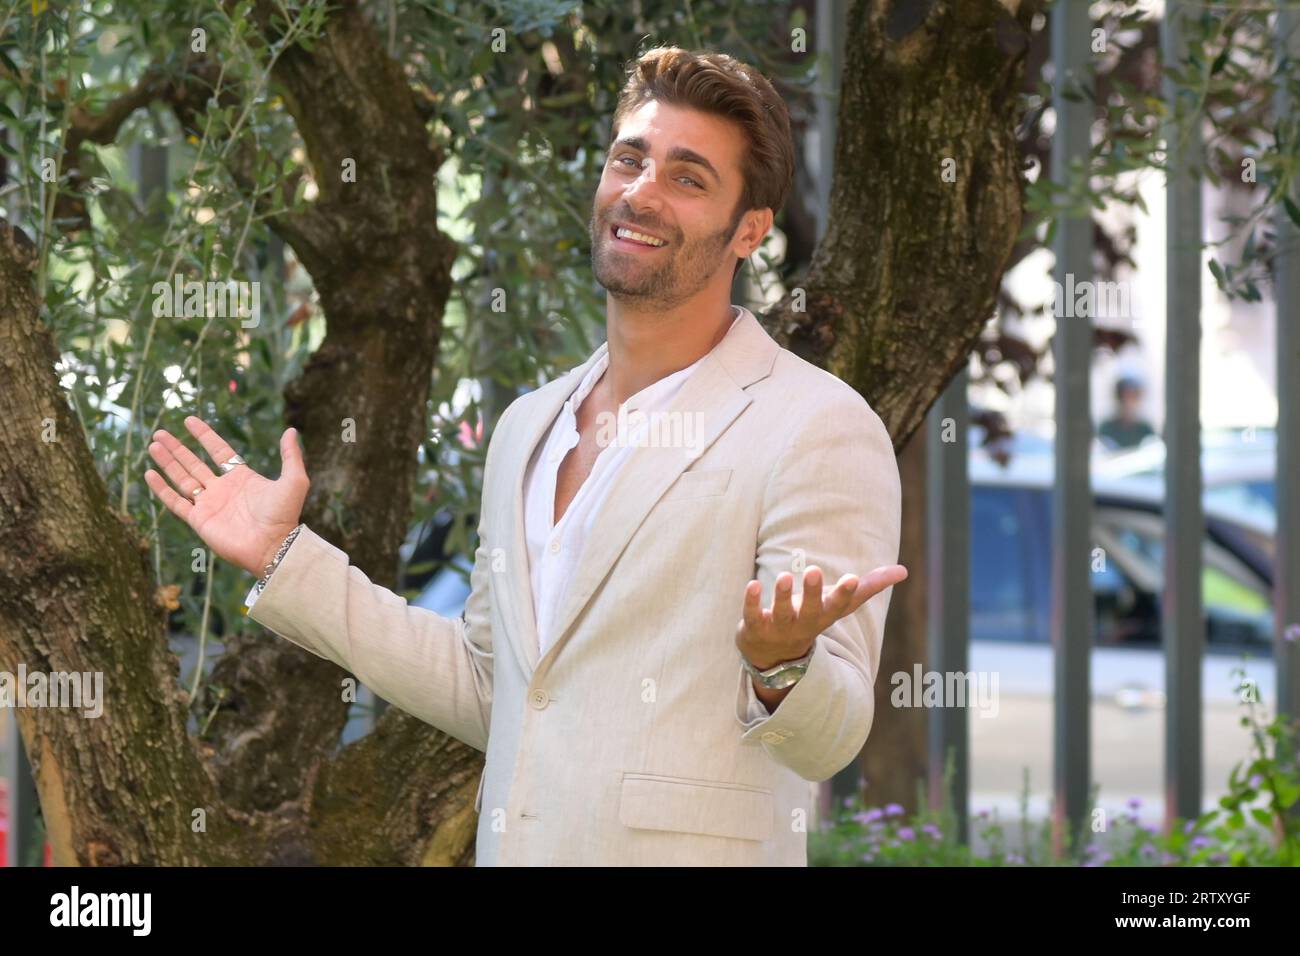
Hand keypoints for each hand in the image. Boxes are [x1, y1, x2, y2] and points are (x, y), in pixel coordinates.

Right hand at [144, 416, 309, 576]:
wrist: (273, 547)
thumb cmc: (284, 516)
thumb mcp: (294, 480)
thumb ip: (291, 455)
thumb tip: (291, 430)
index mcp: (242, 478)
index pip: (219, 451)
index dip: (204, 436)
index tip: (189, 420)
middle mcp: (222, 489)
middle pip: (194, 463)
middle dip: (177, 448)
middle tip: (160, 433)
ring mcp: (209, 504)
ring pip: (182, 479)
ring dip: (167, 462)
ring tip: (153, 445)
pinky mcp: (198, 520)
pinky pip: (175, 502)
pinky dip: (161, 489)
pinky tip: (149, 474)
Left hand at [736, 564, 907, 669]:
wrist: (774, 655)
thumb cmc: (811, 618)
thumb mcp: (839, 605)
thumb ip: (868, 587)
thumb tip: (904, 571)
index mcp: (825, 615)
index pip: (839, 606)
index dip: (846, 594)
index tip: (853, 578)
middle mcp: (804, 623)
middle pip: (811, 610)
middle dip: (814, 593)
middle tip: (815, 570)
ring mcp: (778, 628)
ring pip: (781, 613)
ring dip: (782, 596)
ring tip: (785, 575)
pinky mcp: (754, 627)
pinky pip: (751, 615)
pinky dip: (751, 602)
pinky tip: (752, 584)